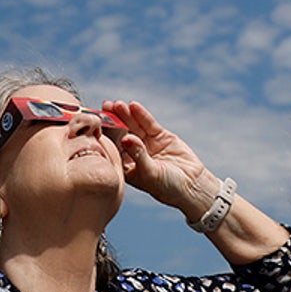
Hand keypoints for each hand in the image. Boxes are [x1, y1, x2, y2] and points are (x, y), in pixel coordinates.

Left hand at [101, 99, 213, 214]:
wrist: (192, 186)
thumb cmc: (168, 187)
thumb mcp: (150, 173)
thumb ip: (138, 155)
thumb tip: (125, 138)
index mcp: (126, 166)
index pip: (113, 146)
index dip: (105, 133)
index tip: (98, 122)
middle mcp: (133, 153)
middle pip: (121, 133)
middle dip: (114, 120)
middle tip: (105, 107)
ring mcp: (146, 143)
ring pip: (134, 126)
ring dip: (126, 114)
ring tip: (117, 104)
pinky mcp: (160, 136)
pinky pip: (148, 123)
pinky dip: (142, 114)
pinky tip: (134, 105)